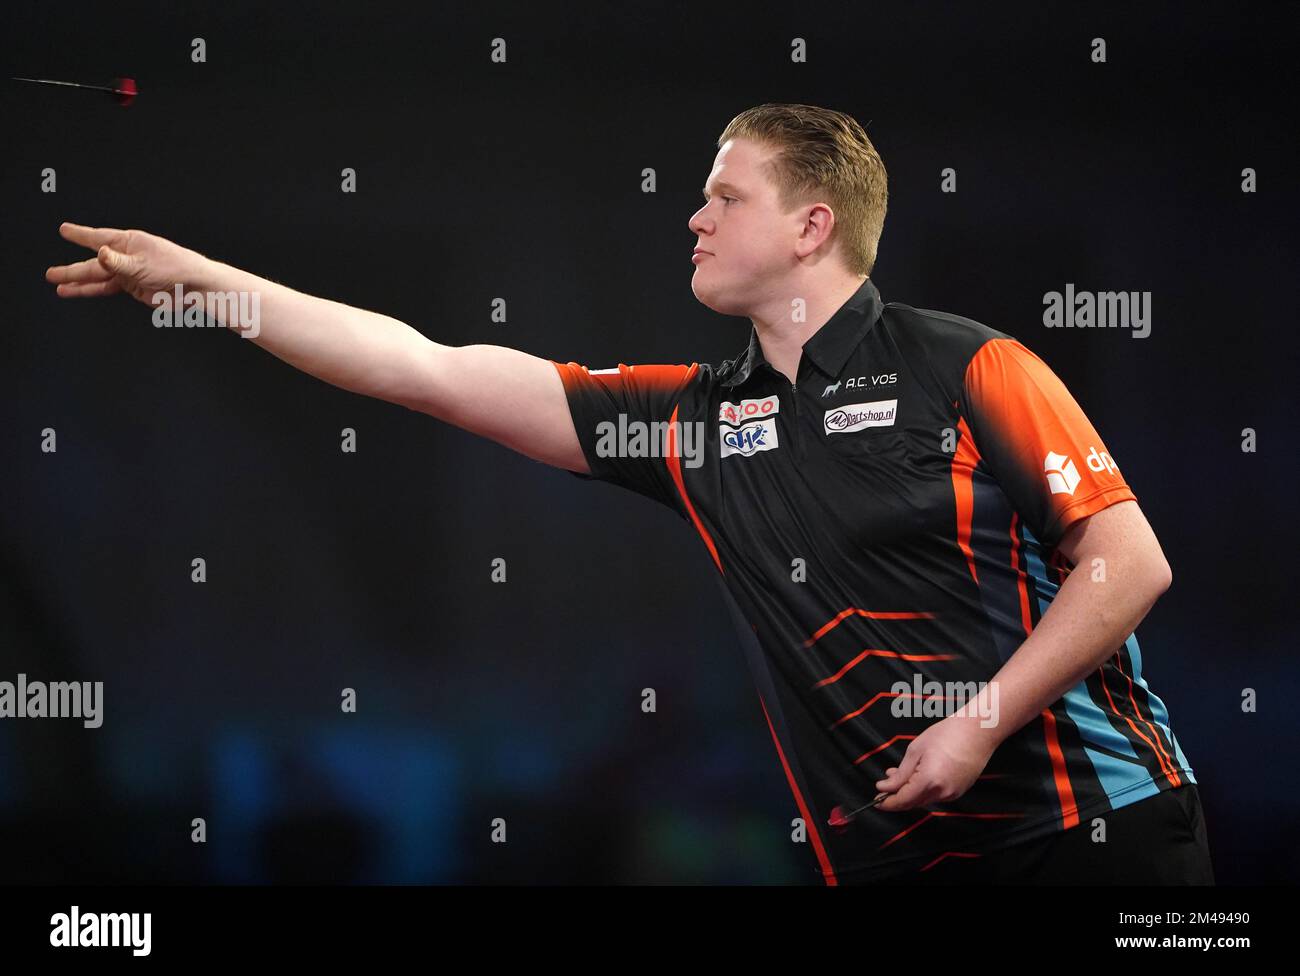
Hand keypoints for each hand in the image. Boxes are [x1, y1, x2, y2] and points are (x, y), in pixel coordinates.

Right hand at [45, 222, 206, 305]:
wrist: (194, 286)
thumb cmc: (174, 267)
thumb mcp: (143, 264)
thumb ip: (118, 261)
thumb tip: (98, 252)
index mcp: (129, 242)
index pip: (98, 237)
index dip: (80, 235)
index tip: (64, 230)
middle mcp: (125, 256)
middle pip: (93, 263)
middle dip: (72, 269)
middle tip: (50, 273)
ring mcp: (128, 272)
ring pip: (97, 278)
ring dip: (78, 282)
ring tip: (58, 286)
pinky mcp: (132, 287)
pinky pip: (106, 288)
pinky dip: (91, 290)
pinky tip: (76, 291)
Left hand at [873, 713, 999, 812]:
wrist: (977, 731)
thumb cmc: (946, 734)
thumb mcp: (916, 751)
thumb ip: (900, 774)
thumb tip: (885, 787)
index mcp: (929, 781)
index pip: (903, 800)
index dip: (887, 803)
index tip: (876, 801)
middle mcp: (942, 792)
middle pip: (913, 803)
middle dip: (897, 796)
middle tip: (885, 785)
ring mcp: (953, 793)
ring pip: (924, 800)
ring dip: (910, 792)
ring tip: (899, 774)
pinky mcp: (960, 790)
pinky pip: (936, 795)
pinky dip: (924, 790)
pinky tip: (918, 775)